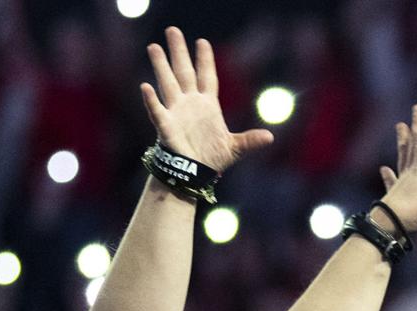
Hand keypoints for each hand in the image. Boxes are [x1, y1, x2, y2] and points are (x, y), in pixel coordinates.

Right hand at [140, 27, 272, 171]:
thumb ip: (250, 140)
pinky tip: (146, 87)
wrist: (196, 174)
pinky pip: (158, 111)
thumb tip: (270, 137)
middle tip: (172, 30)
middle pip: (184, 72)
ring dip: (161, 66)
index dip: (205, 60)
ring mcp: (177, 112)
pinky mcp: (166, 126)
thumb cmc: (213, 158)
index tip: (202, 41)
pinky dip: (152, 100)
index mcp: (208, 105)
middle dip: (179, 52)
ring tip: (154, 47)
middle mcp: (190, 104)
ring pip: (168, 84)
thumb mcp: (235, 147)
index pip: (206, 77)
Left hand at [377, 104, 416, 232]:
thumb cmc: (409, 216)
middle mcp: (410, 173)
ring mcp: (401, 183)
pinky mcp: (394, 195)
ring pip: (403, 157)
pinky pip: (392, 181)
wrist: (384, 228)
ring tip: (400, 125)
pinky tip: (384, 169)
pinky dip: (389, 175)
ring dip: (403, 141)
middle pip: (415, 144)